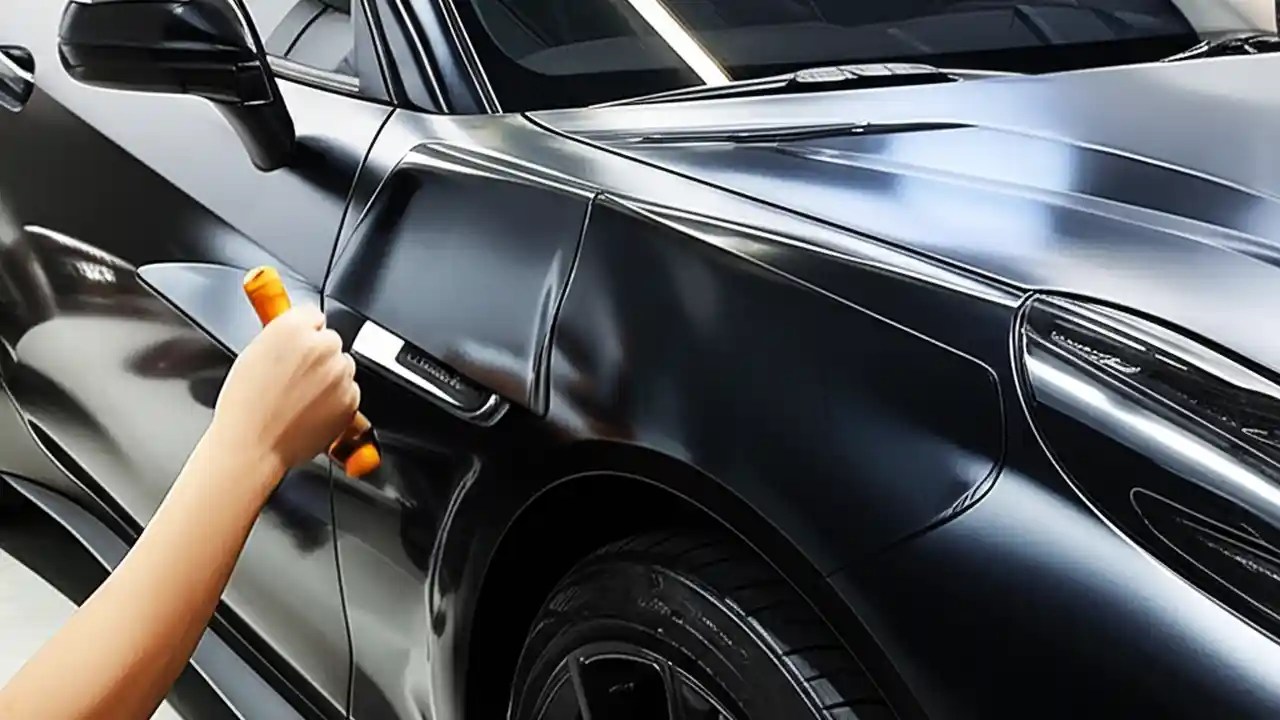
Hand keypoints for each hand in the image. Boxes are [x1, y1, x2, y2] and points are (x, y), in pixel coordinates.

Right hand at [210, 305, 359, 475]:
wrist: (253, 444)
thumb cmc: (245, 405)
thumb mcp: (253, 353)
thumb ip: (280, 337)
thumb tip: (296, 333)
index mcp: (293, 328)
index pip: (313, 315)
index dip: (304, 332)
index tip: (298, 343)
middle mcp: (322, 346)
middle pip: (330, 341)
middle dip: (318, 355)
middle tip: (296, 377)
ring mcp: (340, 373)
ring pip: (342, 366)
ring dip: (330, 377)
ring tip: (301, 397)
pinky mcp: (351, 398)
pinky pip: (350, 391)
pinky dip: (337, 399)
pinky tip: (312, 410)